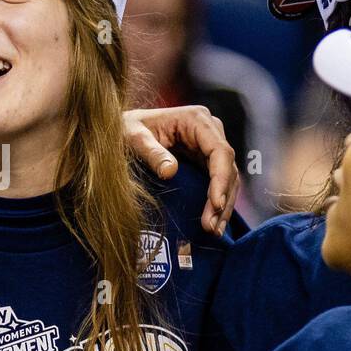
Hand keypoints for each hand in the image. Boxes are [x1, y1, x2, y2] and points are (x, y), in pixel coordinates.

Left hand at [122, 106, 239, 235]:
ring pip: (227, 179)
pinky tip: (212, 223)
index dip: (221, 179)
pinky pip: (218, 183)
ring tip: (213, 230)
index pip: (220, 151)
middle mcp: (209, 131)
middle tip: (212, 226)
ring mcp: (209, 146)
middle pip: (227, 167)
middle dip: (223, 198)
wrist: (123, 129)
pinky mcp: (205, 160)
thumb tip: (170, 171)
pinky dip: (217, 204)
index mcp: (197, 119)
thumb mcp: (134, 138)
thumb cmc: (127, 129)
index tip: (216, 204)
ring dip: (223, 206)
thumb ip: (151, 152)